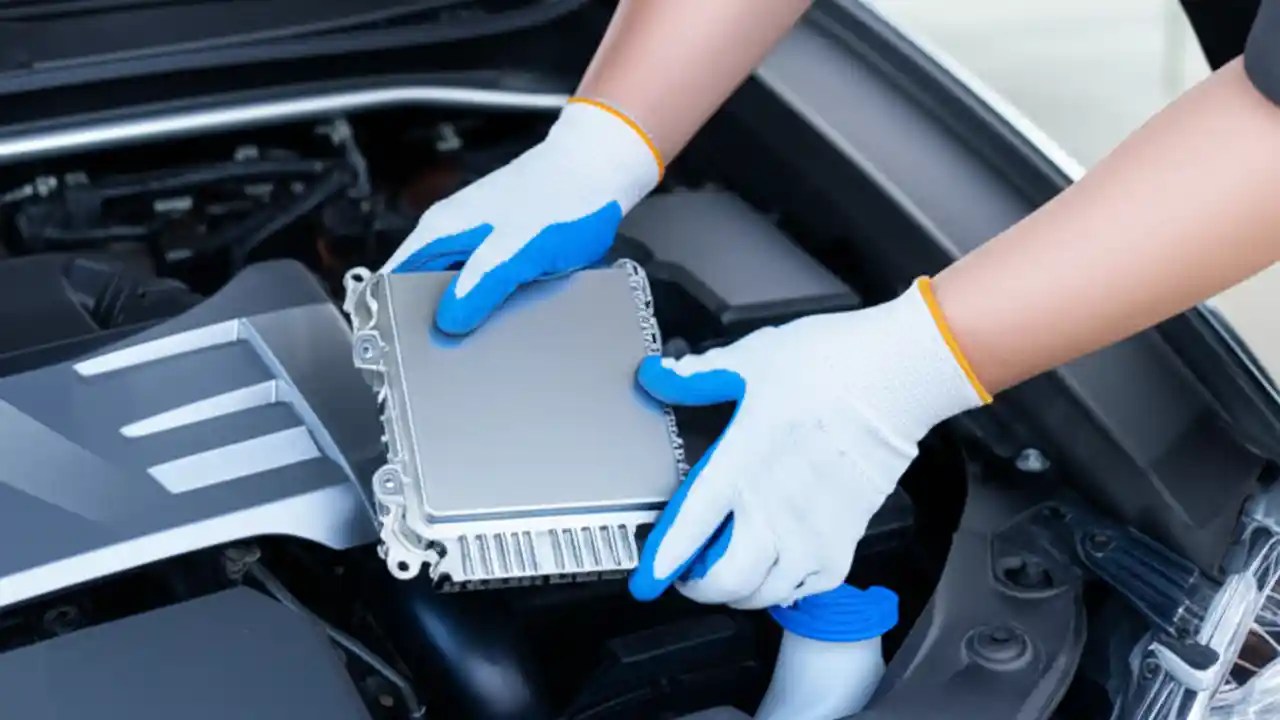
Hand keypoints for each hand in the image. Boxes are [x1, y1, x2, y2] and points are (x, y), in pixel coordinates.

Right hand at [380, 98, 661, 333]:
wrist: (602, 168)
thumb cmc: (562, 198)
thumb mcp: (516, 251)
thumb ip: (480, 286)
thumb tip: (448, 324)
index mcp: (442, 231)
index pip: (391, 278)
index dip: (388, 314)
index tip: (398, 350)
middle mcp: (453, 235)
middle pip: (422, 290)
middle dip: (428, 324)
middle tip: (440, 362)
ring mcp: (480, 242)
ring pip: (456, 291)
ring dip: (463, 317)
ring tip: (470, 352)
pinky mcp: (506, 250)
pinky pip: (486, 286)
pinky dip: (490, 307)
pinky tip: (504, 327)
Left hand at [629, 279, 990, 608]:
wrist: (897, 374)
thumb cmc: (826, 365)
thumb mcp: (748, 360)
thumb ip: (698, 377)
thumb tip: (657, 377)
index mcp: (738, 468)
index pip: (687, 531)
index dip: (661, 562)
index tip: (646, 580)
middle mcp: (772, 513)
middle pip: (724, 582)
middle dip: (698, 585)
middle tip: (690, 570)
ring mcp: (811, 532)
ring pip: (765, 594)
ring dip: (741, 590)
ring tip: (731, 569)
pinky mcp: (846, 538)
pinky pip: (809, 588)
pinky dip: (787, 588)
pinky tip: (778, 567)